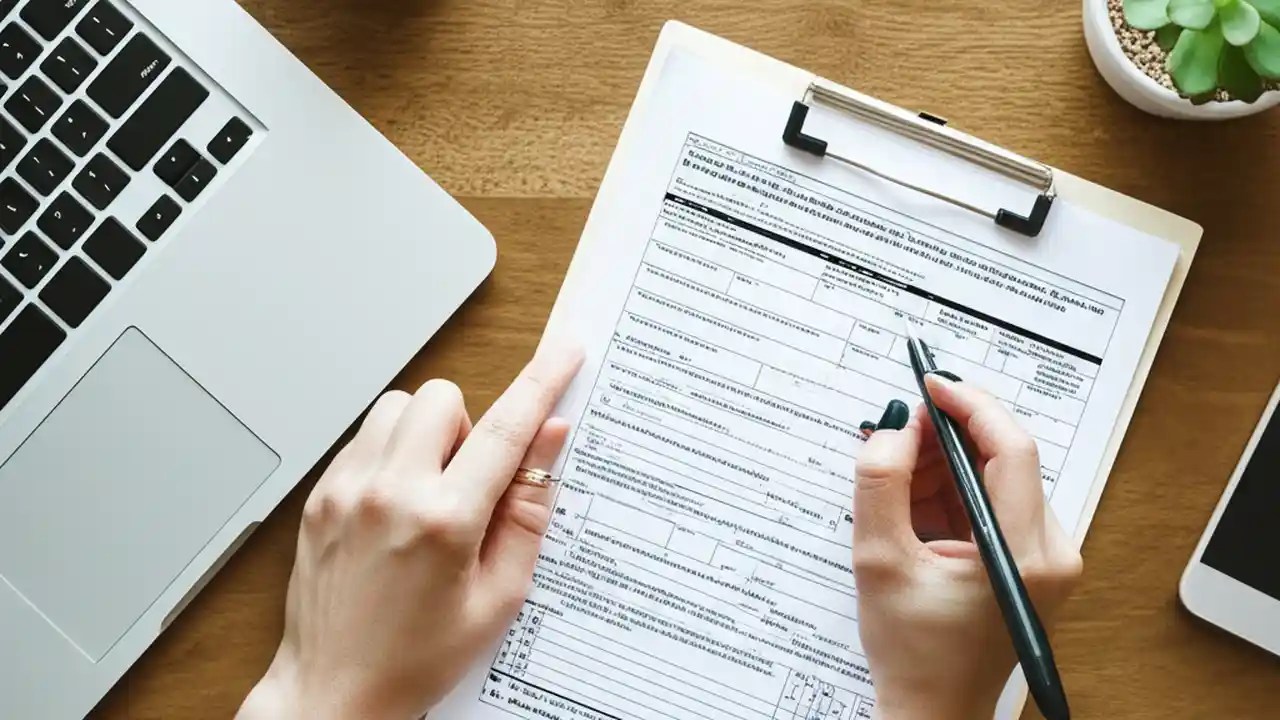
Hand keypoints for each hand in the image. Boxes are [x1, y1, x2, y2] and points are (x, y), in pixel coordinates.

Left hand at [237, 341, 582, 719]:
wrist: (334, 692)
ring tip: (431, 492)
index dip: (541, 384)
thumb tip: (548, 442)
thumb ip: (528, 513)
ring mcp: (345, 490)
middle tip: (471, 482)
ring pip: (397, 407)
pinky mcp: (319, 496)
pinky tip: (397, 508)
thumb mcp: (499, 597)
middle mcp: (388, 493)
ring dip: (425, 434)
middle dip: (468, 426)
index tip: (563, 355)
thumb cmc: (418, 657)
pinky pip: (364, 438)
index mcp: (443, 521)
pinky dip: (390, 454)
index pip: (505, 430)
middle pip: (443, 397)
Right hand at [853, 374, 1081, 719]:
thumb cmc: (913, 654)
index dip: (969, 406)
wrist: (933, 710)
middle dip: (943, 438)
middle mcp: (1049, 551)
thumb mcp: (878, 561)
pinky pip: (989, 502)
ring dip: (941, 467)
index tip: (929, 384)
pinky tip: (909, 504)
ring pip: (992, 477)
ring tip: (891, 482)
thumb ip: (879, 484)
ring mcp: (1043, 556)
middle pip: (1002, 458)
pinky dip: (948, 493)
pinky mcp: (1028, 560)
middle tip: (891, 434)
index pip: (1011, 449)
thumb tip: (890, 427)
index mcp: (1024, 554)